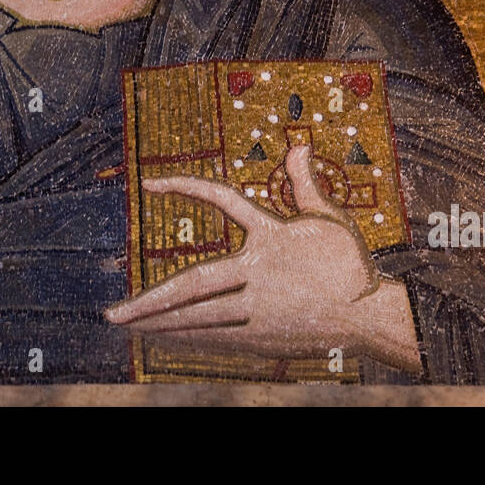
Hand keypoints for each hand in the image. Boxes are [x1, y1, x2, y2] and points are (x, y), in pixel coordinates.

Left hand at [105, 145, 420, 370]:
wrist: (371, 316)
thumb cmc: (349, 265)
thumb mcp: (328, 218)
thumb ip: (304, 183)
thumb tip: (296, 145)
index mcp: (270, 236)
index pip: (222, 200)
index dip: (185, 186)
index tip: (150, 182)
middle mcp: (258, 273)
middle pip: (193, 286)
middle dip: (149, 302)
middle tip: (112, 314)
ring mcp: (258, 309)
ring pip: (200, 317)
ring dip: (161, 323)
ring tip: (129, 327)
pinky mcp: (264, 337)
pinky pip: (217, 338)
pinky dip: (188, 338)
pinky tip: (165, 339)